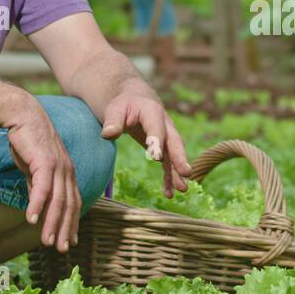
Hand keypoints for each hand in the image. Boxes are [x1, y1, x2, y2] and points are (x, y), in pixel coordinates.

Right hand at [7, 97, 81, 252]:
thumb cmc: (28, 141)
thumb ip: (38, 185)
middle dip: (65, 229)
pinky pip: (41, 188)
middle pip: (69, 206)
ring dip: (51, 223)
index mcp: (68, 173)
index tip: (70, 242)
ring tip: (46, 242)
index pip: (74, 203)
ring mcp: (58, 166)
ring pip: (58, 201)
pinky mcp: (44, 162)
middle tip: (61, 249)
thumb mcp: (35, 168)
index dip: (72, 223)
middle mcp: (67, 171)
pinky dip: (37, 205)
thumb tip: (37, 206)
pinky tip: (30, 220)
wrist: (22, 116)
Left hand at [99, 83, 193, 197]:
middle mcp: (165, 125)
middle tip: (186, 173)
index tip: (156, 157)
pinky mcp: (164, 148)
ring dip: (178, 173)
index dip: (157, 142)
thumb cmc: (124, 105)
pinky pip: (168, 164)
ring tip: (181, 190)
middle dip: (180, 158)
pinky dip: (169, 178)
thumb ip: (113, 121)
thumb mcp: (115, 109)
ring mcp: (166, 138)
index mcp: (152, 112)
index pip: (156, 128)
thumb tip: (108, 134)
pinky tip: (168, 193)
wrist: (135, 100)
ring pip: (174, 156)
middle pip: (174, 142)